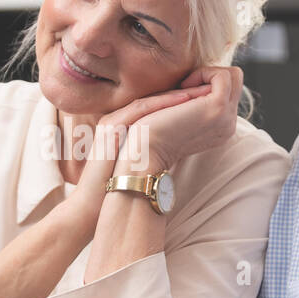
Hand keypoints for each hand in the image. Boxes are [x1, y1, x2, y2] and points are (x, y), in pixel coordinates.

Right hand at [67, 83, 210, 217]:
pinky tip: (185, 99)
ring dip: (177, 95)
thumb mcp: (138, 166)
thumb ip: (153, 153)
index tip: (204, 100)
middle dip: (182, 93)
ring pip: (148, 101)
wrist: (89, 208)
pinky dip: (164, 103)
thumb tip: (179, 152)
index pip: (154, 108)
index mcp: (121, 128)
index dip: (179, 102)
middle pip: (152, 100)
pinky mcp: (109, 129)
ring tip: (202, 90)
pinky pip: (140, 110)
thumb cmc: (116, 192)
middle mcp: (115, 121)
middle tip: (209, 89)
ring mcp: (111, 123)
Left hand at [119, 66, 242, 173]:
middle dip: (210, 75)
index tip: (182, 92)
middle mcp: (229, 124)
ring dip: (207, 73)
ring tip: (184, 87)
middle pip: (235, 82)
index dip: (207, 82)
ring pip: (233, 76)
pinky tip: (184, 86)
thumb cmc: (152, 131)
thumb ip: (195, 102)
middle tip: (185, 86)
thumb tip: (202, 81)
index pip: (229, 92)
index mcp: (221, 127)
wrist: (146, 150)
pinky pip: (223, 76)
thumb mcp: (180, 115)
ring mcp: (226, 118)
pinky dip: (204, 73)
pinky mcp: (218, 107)